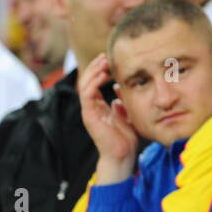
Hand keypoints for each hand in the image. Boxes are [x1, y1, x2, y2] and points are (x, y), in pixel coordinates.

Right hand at [78, 53, 136, 182]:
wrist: (122, 155)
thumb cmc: (125, 138)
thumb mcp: (127, 114)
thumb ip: (122, 101)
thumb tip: (118, 89)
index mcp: (99, 106)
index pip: (95, 83)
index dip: (100, 70)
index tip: (110, 59)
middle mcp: (92, 107)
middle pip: (87, 80)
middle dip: (95, 66)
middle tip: (105, 55)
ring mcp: (89, 111)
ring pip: (85, 84)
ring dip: (93, 71)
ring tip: (103, 61)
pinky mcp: (89, 115)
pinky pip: (87, 94)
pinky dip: (93, 82)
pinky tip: (103, 74)